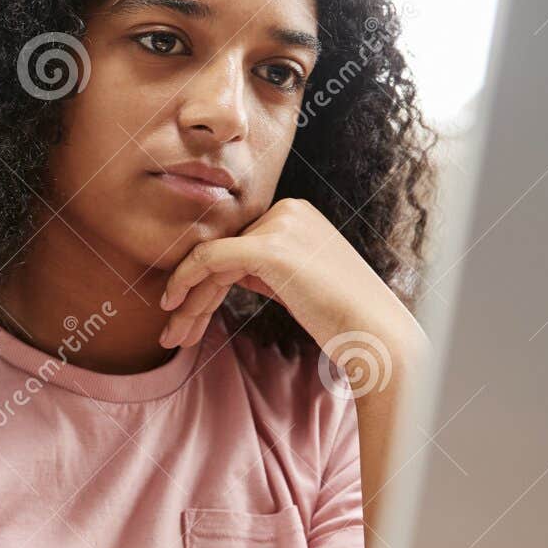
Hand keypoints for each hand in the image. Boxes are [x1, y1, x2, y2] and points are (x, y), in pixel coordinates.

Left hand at [158, 198, 427, 375]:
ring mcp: (279, 224)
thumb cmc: (341, 316)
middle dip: (192, 295)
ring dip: (187, 301)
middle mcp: (286, 210)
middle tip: (172, 333)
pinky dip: (185, 281)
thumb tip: (223, 268)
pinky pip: (210, 259)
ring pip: (211, 261)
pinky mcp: (270, 246)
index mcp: (294, 213)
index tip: (185, 318)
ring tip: (171, 337)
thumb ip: (261, 266)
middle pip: (221, 253)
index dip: (203, 284)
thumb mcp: (295, 280)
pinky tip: (173, 307)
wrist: (376, 334)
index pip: (235, 246)